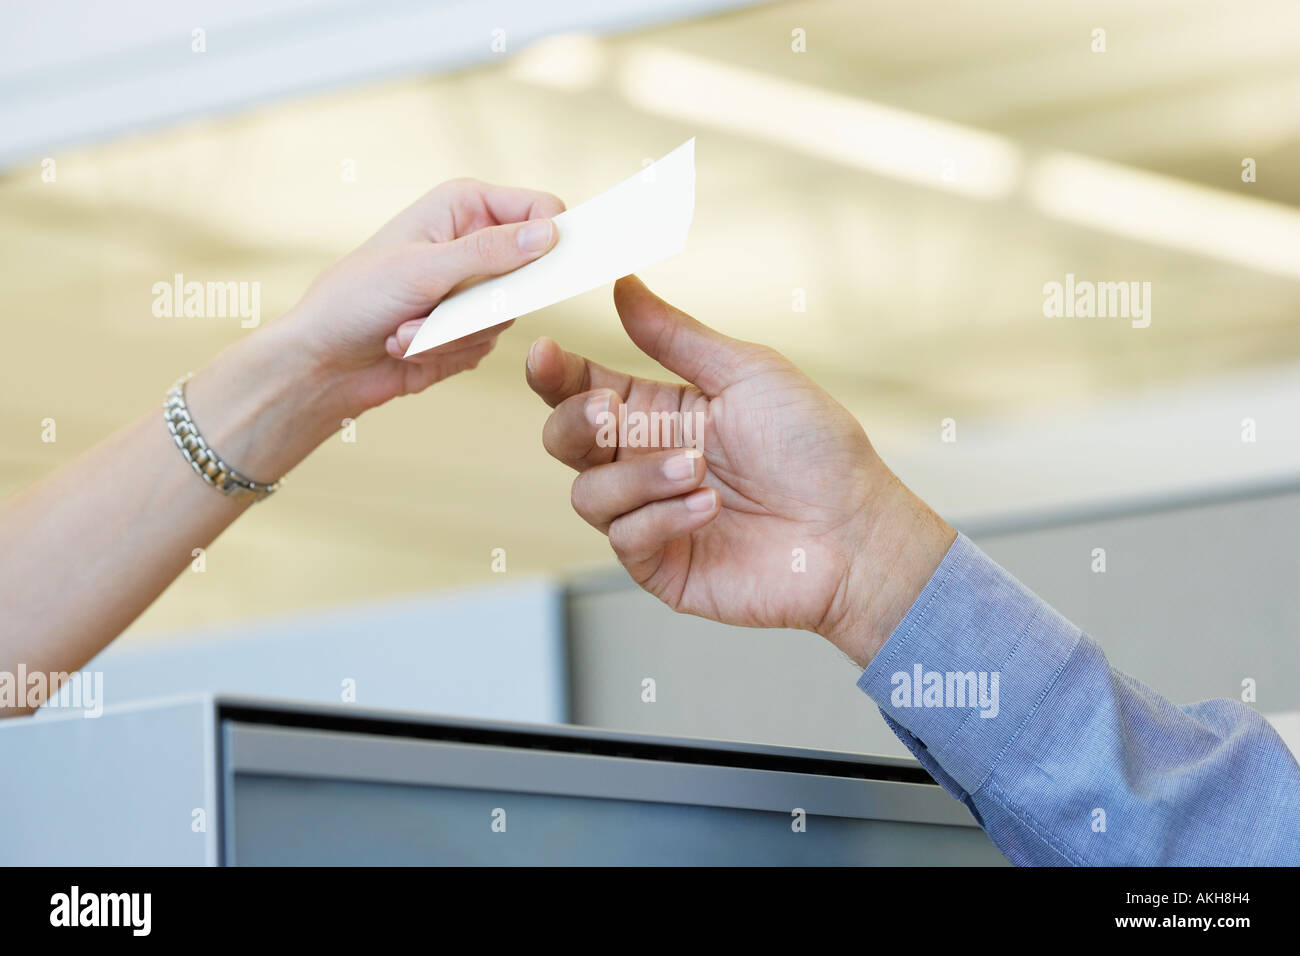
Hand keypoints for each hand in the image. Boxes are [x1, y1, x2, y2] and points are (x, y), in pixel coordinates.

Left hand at [184, 179, 562, 484]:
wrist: (322, 361)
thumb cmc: (355, 298)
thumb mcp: (425, 269)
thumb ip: (492, 252)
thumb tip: (551, 234)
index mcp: (465, 206)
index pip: (541, 210)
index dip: (556, 237)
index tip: (559, 268)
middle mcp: (475, 242)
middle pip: (531, 271)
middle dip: (484, 302)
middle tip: (445, 310)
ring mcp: (473, 288)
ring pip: (508, 314)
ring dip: (455, 331)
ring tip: (406, 331)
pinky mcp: (468, 328)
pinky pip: (487, 343)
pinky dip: (446, 350)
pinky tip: (407, 345)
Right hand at [525, 276, 954, 665]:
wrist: (855, 530)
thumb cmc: (815, 449)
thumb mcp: (748, 374)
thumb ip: (677, 337)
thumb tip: (624, 285)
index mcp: (660, 412)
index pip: (583, 388)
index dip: (555, 373)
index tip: (546, 352)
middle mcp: (644, 463)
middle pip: (565, 441)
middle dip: (576, 422)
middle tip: (611, 411)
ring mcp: (650, 516)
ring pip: (589, 495)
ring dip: (637, 476)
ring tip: (698, 468)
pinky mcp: (661, 565)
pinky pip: (625, 539)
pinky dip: (661, 517)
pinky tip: (708, 507)